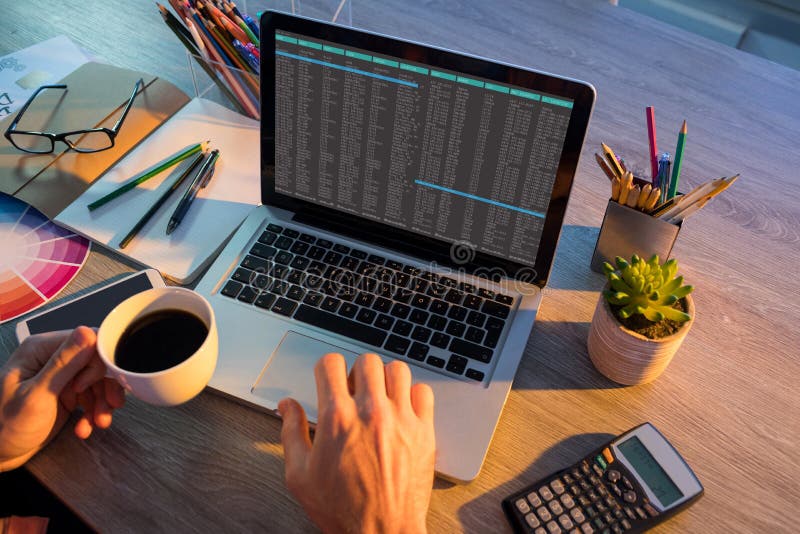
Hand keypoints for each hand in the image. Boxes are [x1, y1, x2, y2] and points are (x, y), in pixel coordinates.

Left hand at [0, 327, 124, 470]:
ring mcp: (60, 377)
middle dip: (105, 386)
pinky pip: (91, 396)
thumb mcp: (37, 395)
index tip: (99, 385)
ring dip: (102, 403)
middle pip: (96, 361)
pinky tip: (85, 427)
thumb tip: (88, 332)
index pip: (86, 340)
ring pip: (97, 381)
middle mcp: (52, 359)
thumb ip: (64, 364)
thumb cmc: (4, 426)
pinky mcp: (66, 394)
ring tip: (100, 422)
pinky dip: (93, 412)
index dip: (99, 362)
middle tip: (111, 406)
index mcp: (40, 350)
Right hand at [280, 353, 434, 533]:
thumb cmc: (342, 510)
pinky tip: (402, 409)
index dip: (326, 368)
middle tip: (354, 390)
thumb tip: (287, 406)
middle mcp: (370, 412)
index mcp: (337, 419)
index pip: (331, 363)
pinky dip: (413, 395)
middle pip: (367, 360)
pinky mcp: (424, 431)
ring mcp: (401, 419)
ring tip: (379, 396)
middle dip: (357, 371)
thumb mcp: (299, 476)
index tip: (328, 379)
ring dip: (386, 378)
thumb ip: (291, 433)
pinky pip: (424, 391)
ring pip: (398, 369)